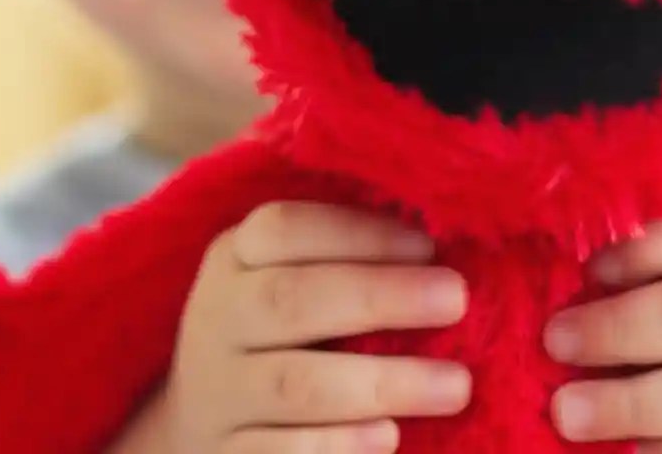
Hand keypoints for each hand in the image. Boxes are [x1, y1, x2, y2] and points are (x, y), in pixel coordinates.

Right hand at [157, 203, 470, 453]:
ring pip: (297, 385)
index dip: (358, 235)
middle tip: (456, 298)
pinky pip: (284, 452)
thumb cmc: (275, 334)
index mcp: (234, 259)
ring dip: (383, 383)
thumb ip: (344, 261)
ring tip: (456, 385)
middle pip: (290, 301)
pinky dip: (340, 445)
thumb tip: (441, 251)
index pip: (283, 230)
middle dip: (379, 296)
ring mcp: (219, 393)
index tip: (428, 247)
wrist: (205, 420)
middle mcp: (218, 320)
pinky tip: (390, 436)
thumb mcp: (285, 280)